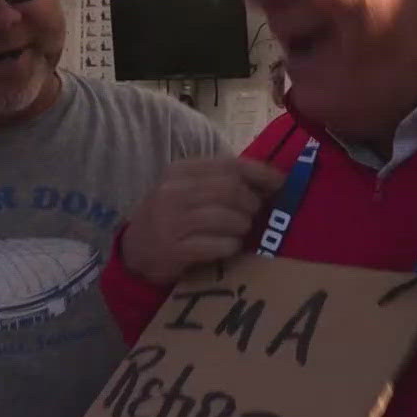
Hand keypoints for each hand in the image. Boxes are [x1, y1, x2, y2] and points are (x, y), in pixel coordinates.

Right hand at [122, 158, 284, 285]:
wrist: (135, 252)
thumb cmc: (172, 217)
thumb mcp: (190, 190)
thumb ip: (223, 181)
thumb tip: (273, 179)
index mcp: (180, 171)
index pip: (230, 164)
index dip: (261, 173)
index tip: (280, 184)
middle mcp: (173, 192)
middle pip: (230, 190)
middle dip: (251, 204)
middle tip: (254, 215)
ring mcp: (171, 221)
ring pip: (226, 217)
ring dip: (242, 226)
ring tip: (240, 231)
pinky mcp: (174, 249)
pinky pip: (217, 245)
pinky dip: (230, 246)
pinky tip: (229, 247)